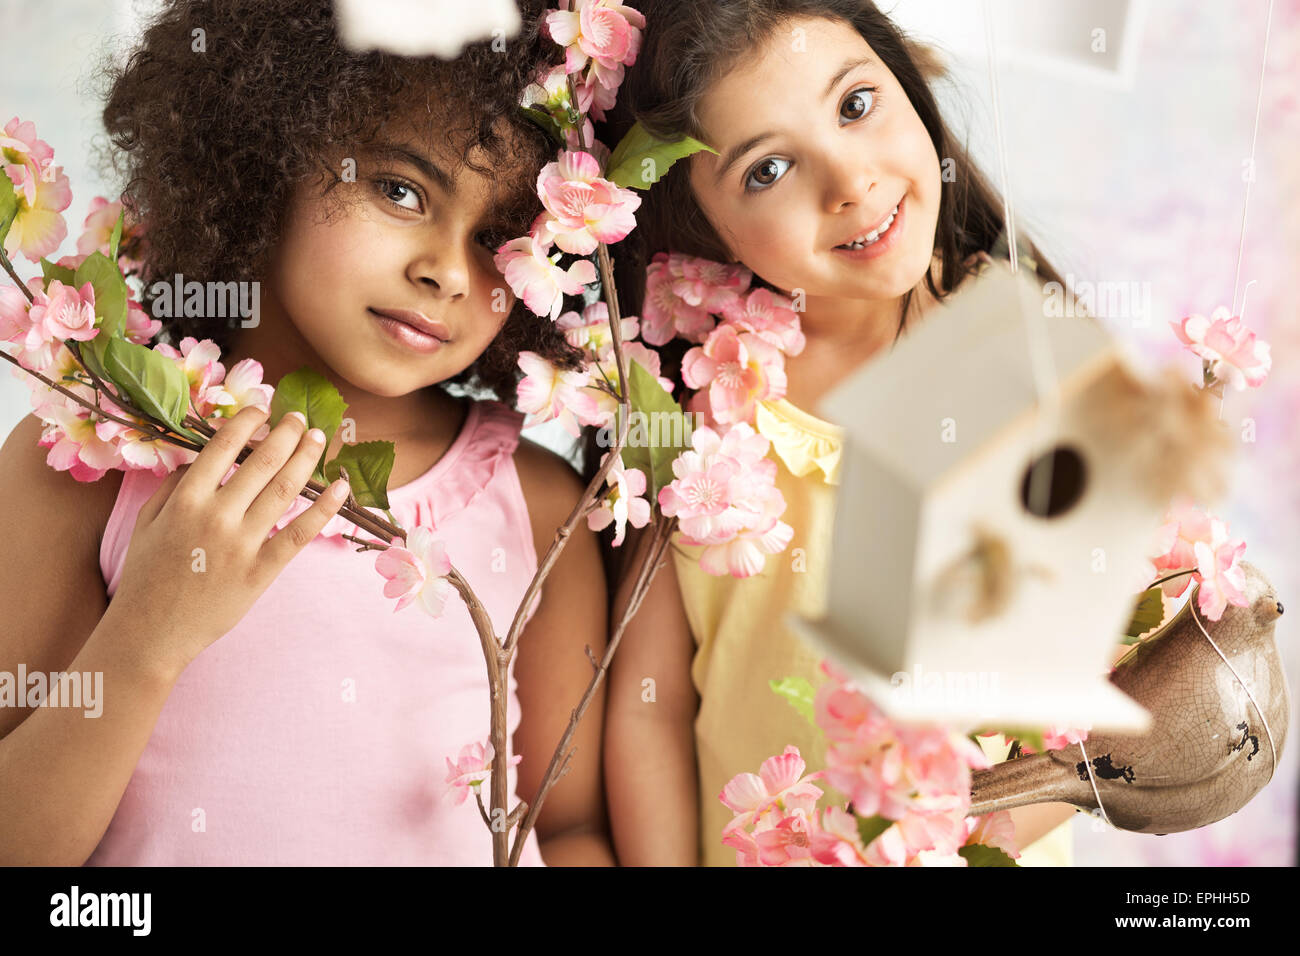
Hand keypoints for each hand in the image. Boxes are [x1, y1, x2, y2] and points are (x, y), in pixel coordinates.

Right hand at [110, 405, 349, 675]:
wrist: (151, 632)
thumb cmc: (147, 575)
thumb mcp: (147, 522)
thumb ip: (174, 486)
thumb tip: (201, 456)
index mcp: (186, 500)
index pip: (223, 447)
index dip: (247, 422)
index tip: (262, 408)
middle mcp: (216, 516)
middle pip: (262, 463)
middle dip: (285, 433)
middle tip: (299, 417)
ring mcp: (242, 544)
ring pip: (284, 490)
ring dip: (306, 458)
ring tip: (319, 438)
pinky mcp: (262, 571)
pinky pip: (299, 533)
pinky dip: (325, 508)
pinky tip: (341, 487)